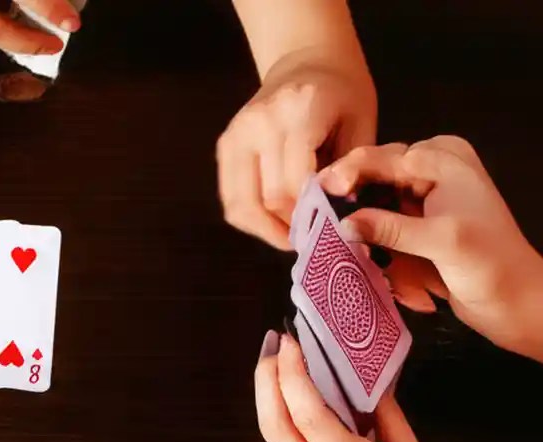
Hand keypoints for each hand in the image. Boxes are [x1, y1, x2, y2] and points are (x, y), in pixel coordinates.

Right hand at [218, 49, 376, 247]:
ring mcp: (235, 135)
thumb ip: (350, 167)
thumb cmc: (343, 91)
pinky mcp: (225, 146)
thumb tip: (334, 212)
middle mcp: (258, 124)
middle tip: (315, 237)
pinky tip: (273, 221)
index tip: (331, 229)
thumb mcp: (362, 123)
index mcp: (298, 113)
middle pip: (266, 198)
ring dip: (265, 229)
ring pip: (240, 204)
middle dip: (291, 225)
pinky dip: (250, 218)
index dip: (312, 214)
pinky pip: (230, 197)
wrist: (306, 59)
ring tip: (291, 235)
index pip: (294, 183)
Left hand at [254, 332, 443, 441]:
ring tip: (287, 376)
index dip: (292, 374)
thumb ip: (393, 429)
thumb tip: (373, 388)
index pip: (309, 415)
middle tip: (270, 346)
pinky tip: (306, 430)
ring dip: (276, 407)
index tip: (290, 343)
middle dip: (266, 379)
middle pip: (275, 424)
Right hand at [320, 136, 542, 361]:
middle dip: (347, 201)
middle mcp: (429, 171)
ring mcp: (420, 198)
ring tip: (335, 242)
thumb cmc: (492, 267)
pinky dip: (370, 245)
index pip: (382, 158)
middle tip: (316, 221)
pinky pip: (377, 226)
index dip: (346, 174)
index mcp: (442, 160)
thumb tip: (343, 224)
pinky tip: (363, 258)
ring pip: (368, 203)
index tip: (318, 193)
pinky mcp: (413, 225)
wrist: (517, 303)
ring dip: (358, 228)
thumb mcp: (442, 242)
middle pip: (370, 177)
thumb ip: (392, 228)